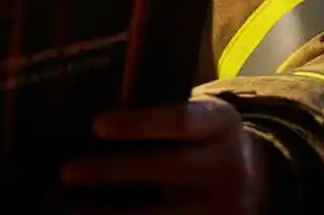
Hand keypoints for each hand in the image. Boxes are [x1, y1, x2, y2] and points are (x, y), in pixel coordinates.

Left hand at [58, 96, 270, 213]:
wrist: (257, 180)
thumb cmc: (202, 141)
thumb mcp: (197, 118)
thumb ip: (159, 117)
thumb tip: (90, 119)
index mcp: (220, 123)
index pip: (179, 121)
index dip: (138, 124)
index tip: (96, 125)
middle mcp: (230, 164)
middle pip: (165, 168)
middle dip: (112, 171)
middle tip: (66, 171)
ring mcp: (229, 205)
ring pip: (166, 213)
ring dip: (115, 214)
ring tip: (70, 210)